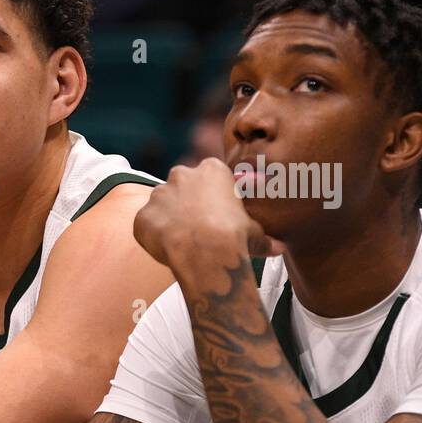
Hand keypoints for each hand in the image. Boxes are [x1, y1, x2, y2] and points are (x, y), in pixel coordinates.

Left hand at [133, 158, 277, 268]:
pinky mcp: (142, 216)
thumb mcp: (255, 234)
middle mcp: (181, 175)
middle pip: (181, 185)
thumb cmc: (235, 237)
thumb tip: (279, 249)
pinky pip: (146, 225)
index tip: (215, 212)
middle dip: (186, 202)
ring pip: (160, 204)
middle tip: (196, 225)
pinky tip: (167, 249)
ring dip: (168, 218)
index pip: (208, 176)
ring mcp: (158, 194)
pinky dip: (153, 236)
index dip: (211, 196)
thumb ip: (263, 238)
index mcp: (212, 169)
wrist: (206, 252)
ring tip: (181, 240)